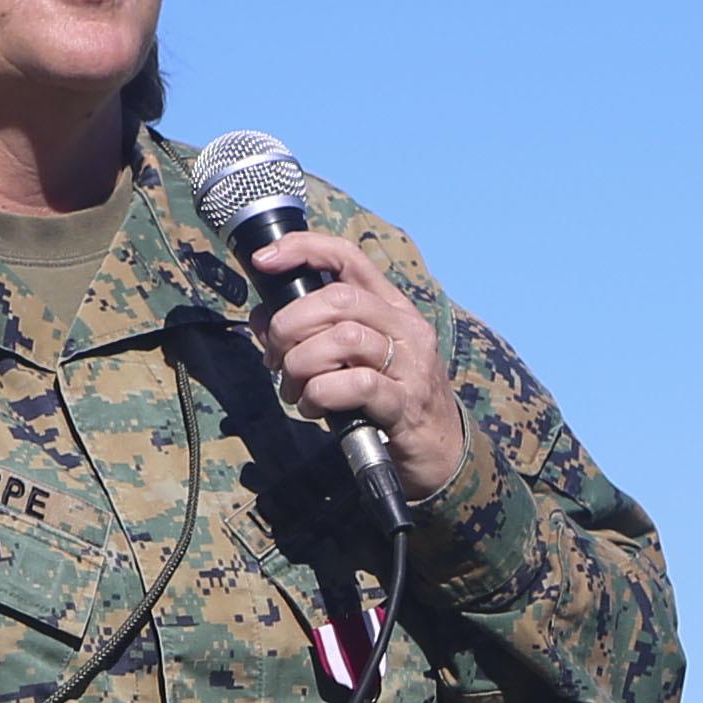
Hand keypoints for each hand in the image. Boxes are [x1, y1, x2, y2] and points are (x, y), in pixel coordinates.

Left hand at [246, 230, 470, 500]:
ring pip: (343, 339)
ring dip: (301, 364)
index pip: (348, 257)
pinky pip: (354, 384)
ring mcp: (410, 364)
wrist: (441, 453)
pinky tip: (315, 407)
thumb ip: (311, 334)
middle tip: (275, 357)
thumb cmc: (388, 401)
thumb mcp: (353, 359)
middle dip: (290, 324)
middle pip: (338, 299)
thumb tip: (262, 317)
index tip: (264, 261)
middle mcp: (405, 328)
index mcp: (391, 307)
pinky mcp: (406, 403)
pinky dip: (320, 394)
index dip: (303, 249)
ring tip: (294, 389)